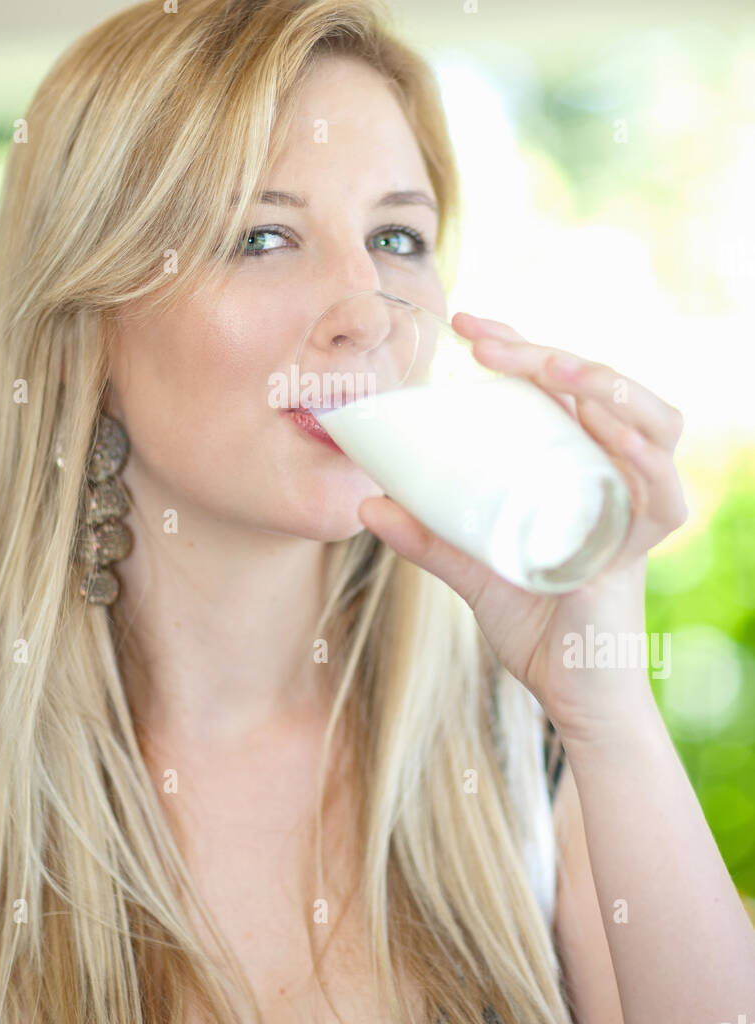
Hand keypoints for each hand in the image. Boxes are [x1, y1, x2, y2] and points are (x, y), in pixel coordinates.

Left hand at [356, 311, 688, 742]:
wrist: (570, 699)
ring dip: (605, 386)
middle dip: (553, 354)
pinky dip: (638, 456)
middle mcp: (617, 478)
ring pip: (652, 423)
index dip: (523, 347)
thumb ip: (427, 538)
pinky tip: (604, 427)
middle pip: (606, 391)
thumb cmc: (536, 627)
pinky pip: (658, 493)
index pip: (563, 388)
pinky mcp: (643, 550)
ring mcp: (635, 510)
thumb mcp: (472, 571)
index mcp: (581, 468)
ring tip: (553, 366)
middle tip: (488, 343)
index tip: (468, 325)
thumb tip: (365, 503)